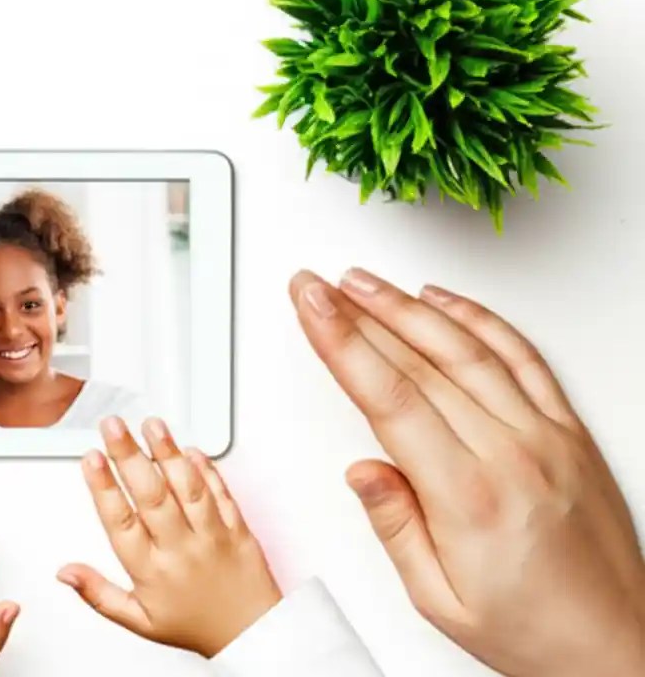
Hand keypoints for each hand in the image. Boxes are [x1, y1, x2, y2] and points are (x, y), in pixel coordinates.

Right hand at [57, 416, 282, 658]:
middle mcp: (180, 551)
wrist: (251, 636)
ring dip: (167, 452)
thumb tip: (65, 573)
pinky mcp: (237, 529)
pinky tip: (189, 449)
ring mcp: (211, 537)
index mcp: (151, 571)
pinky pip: (221, 494)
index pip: (120, 523)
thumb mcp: (138, 620)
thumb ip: (98, 594)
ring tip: (151, 425)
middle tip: (112, 426)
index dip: (103, 487)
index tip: (91, 459)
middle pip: (151, 496)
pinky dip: (206, 469)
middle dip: (128, 456)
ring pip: (187, 489)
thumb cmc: (194, 624)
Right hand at [291, 268, 644, 675]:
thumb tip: (360, 469)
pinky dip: (481, 321)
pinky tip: (444, 301)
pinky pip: (524, 359)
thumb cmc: (532, 631)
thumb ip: (395, 526)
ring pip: (467, 349)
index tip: (310, 305)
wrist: (617, 647)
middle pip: (419, 363)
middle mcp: (510, 454)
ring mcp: (545, 436)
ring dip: (409, 307)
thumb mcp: (439, 599)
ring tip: (364, 283)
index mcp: (467, 497)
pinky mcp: (571, 432)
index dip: (342, 342)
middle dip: (359, 314)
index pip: (389, 396)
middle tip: (318, 285)